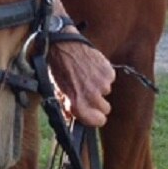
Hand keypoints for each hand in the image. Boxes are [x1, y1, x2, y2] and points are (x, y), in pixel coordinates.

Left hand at [46, 3, 113, 126]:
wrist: (63, 46)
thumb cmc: (58, 69)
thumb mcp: (58, 92)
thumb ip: (67, 108)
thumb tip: (73, 119)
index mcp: (78, 104)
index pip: (99, 122)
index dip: (96, 118)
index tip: (93, 113)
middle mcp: (91, 96)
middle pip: (105, 109)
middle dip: (98, 103)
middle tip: (87, 91)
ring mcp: (102, 84)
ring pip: (107, 92)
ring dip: (99, 87)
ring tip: (85, 75)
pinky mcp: (108, 71)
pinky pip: (109, 79)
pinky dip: (102, 75)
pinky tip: (91, 68)